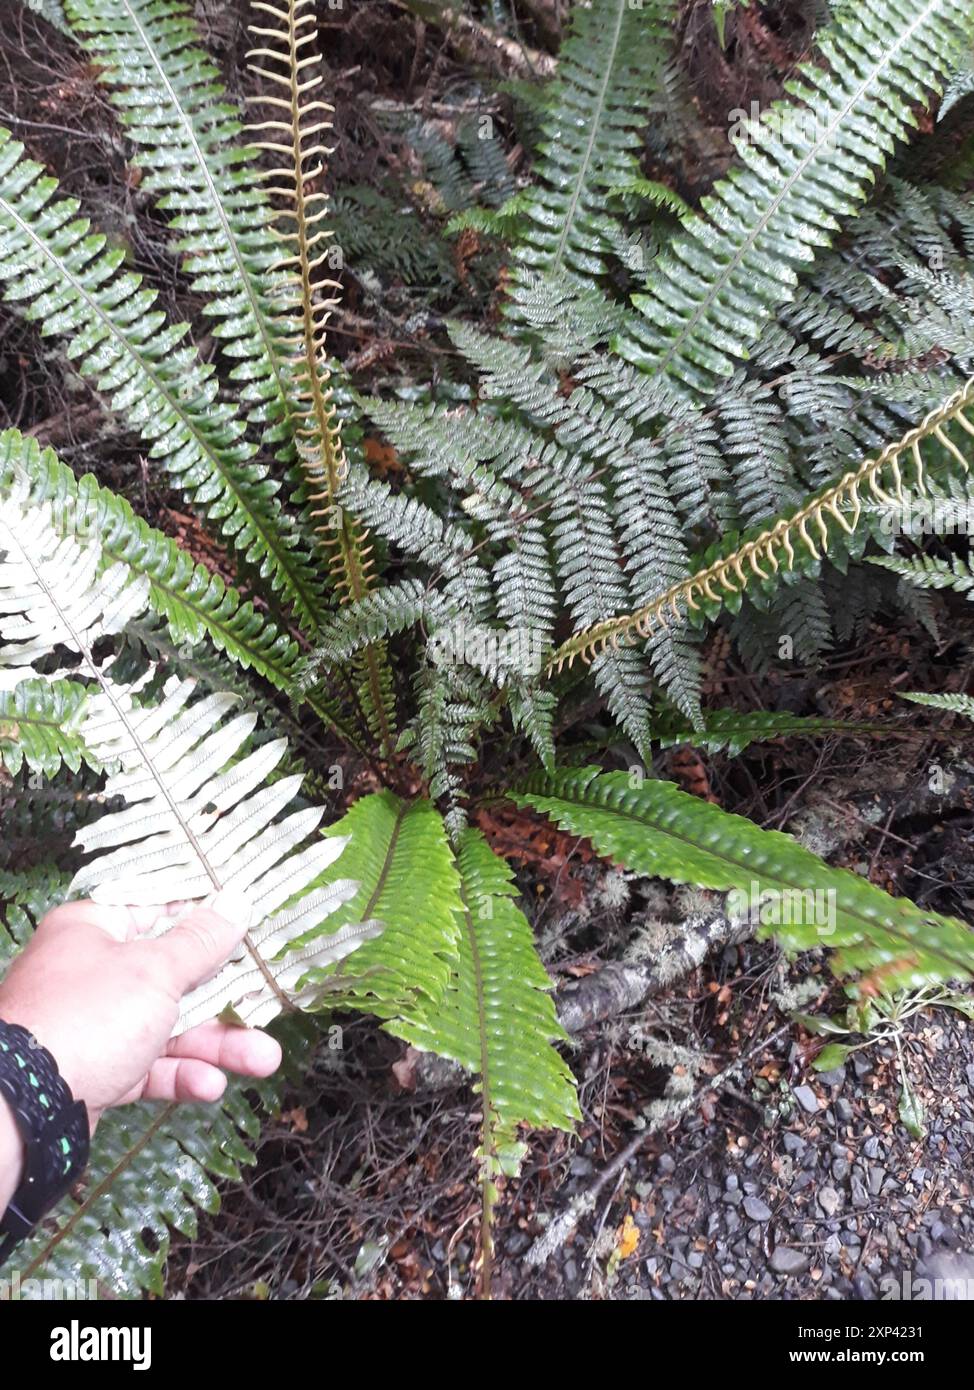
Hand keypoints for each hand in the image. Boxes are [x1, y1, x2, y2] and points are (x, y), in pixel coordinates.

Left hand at [0, 895, 282, 1129]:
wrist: (24, 1109)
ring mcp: (90, 1026)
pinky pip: (146, 1067)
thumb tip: (236, 900)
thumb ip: (200, 941)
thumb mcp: (155, 970)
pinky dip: (180, 1074)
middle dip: (224, 997)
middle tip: (265, 1003)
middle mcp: (88, 973)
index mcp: (92, 930)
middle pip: (170, 976)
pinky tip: (210, 1085)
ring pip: (166, 1027)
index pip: (156, 911)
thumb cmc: (85, 1018)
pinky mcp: (93, 1071)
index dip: (203, 918)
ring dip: (215, 1044)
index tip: (246, 925)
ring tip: (264, 1059)